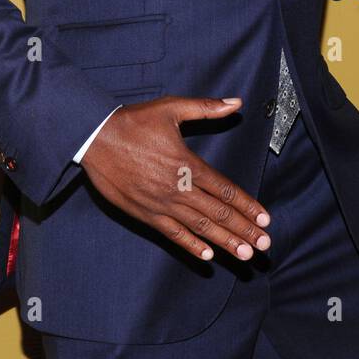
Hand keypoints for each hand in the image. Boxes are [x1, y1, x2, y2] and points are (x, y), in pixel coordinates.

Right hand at [79, 95, 270, 261]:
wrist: (93, 137)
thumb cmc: (132, 121)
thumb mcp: (171, 108)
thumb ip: (206, 108)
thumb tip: (236, 102)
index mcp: (188, 164)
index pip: (225, 189)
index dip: (247, 205)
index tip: (265, 219)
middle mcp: (178, 187)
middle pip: (218, 213)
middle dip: (244, 230)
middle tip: (264, 244)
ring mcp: (161, 204)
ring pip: (200, 227)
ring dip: (225, 242)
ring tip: (244, 255)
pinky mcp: (144, 213)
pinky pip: (172, 233)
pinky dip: (190, 245)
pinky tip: (206, 256)